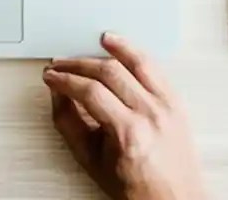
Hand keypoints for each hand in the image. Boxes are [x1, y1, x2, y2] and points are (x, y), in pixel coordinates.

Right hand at [43, 34, 206, 199]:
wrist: (173, 199)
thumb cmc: (136, 188)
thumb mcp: (91, 160)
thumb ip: (69, 123)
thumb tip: (57, 94)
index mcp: (129, 133)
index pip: (90, 92)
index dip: (64, 80)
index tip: (51, 76)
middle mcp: (151, 115)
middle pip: (109, 73)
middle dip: (78, 64)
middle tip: (60, 65)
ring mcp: (167, 106)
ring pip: (135, 63)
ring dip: (109, 49)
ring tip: (91, 42)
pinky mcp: (176, 102)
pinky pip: (154, 68)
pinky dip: (135, 52)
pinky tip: (120, 45)